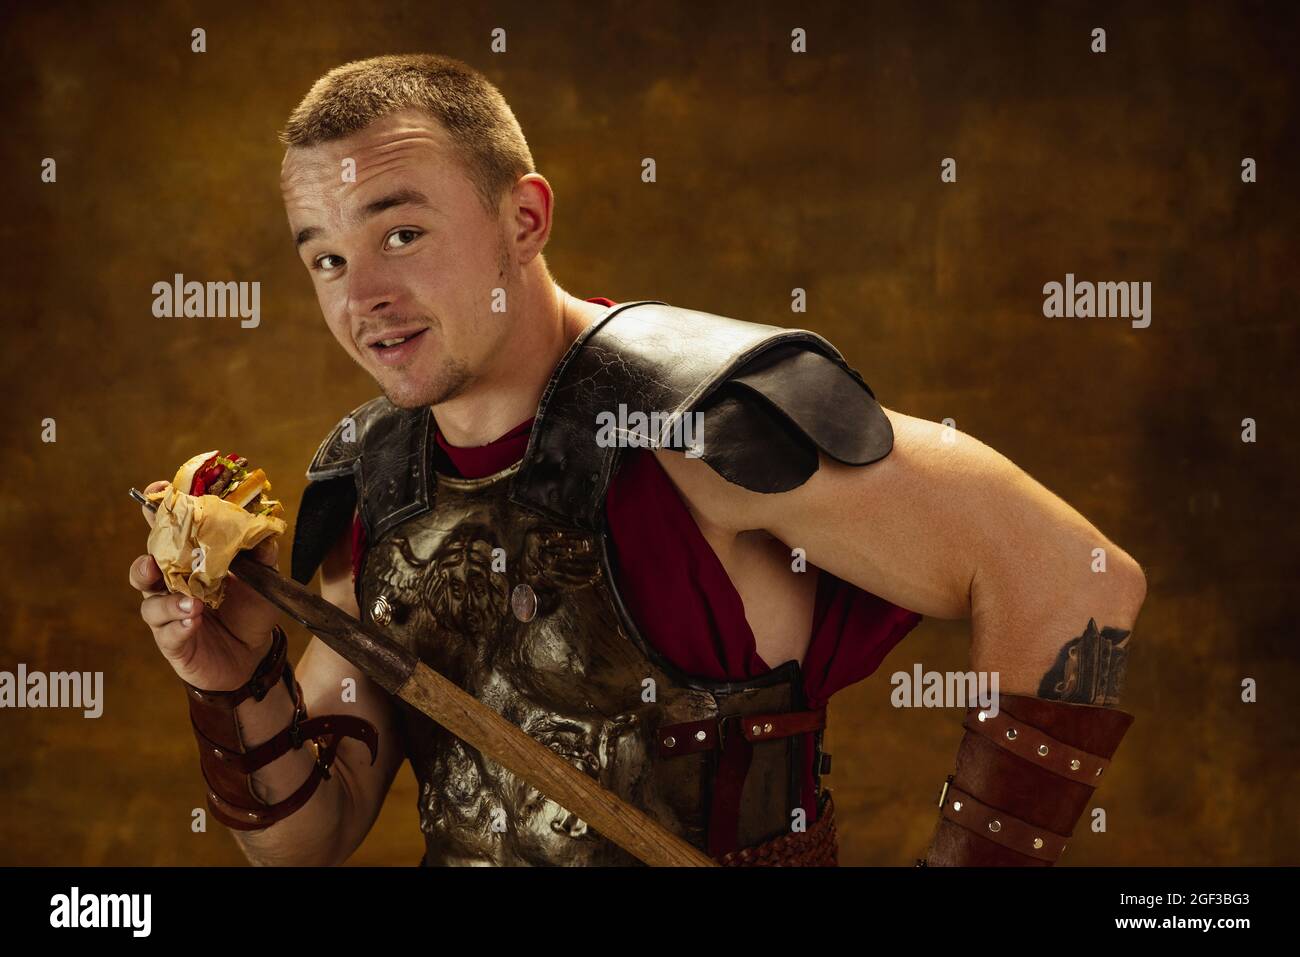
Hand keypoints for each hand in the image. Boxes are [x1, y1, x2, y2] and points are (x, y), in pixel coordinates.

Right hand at [129, 479, 281, 690]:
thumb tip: (265, 532)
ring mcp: (169, 613)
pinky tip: (194, 621)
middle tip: (154, 561)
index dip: (158, 512)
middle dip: (146, 561)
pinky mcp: (173, 641)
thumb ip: (263, 555)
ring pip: (151, 603)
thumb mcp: (264, 579)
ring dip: (168, 601)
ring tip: (193, 602)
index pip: (168, 533)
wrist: (254, 653)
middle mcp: (173, 584)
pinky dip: (179, 625)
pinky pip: (168, 632)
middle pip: (146, 566)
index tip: (155, 493)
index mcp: (190, 560)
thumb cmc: (252, 608)